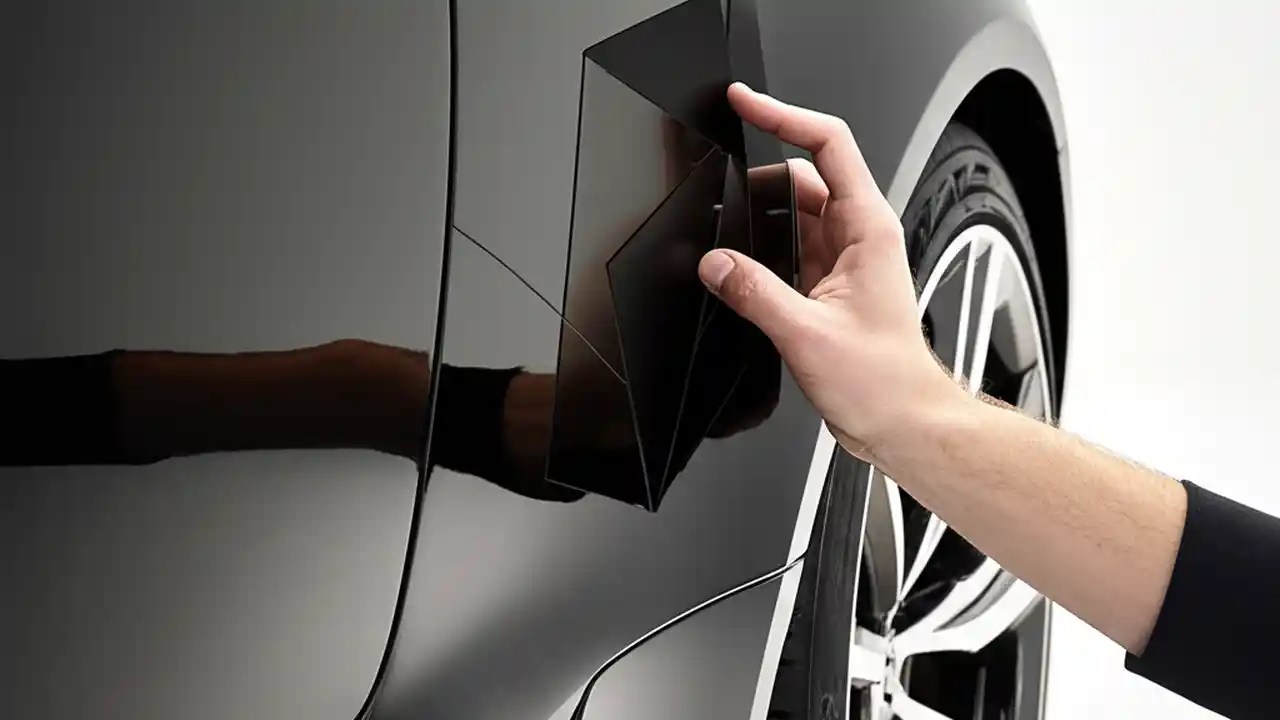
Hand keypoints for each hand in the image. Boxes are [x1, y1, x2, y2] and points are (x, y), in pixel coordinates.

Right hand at [698, 83, 967, 462]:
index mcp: (869, 230)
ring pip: (792, 218)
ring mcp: (844, 262)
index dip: (784, 116)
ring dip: (759, 224)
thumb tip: (717, 262)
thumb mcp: (808, 334)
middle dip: (758, 179)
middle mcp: (859, 238)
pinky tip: (739, 270)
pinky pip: (788, 253)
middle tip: (720, 183)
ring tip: (726, 237)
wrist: (902, 422)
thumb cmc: (884, 382)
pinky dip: (761, 255)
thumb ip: (754, 292)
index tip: (746, 103)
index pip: (828, 145)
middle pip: (802, 179)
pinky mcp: (828, 288)